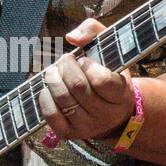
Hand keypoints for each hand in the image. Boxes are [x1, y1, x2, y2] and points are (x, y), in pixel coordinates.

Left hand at [37, 16, 134, 143]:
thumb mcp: (110, 49)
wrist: (112, 113)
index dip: (88, 65)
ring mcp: (87, 127)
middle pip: (77, 87)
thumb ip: (94, 31)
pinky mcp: (69, 134)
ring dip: (52, 78)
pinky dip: (45, 96)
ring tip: (54, 71)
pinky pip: (50, 114)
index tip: (85, 60)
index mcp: (120, 95)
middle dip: (65, 67)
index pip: (101, 81)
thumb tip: (71, 37)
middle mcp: (106, 115)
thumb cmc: (109, 75)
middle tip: (64, 60)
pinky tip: (49, 88)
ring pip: (62, 98)